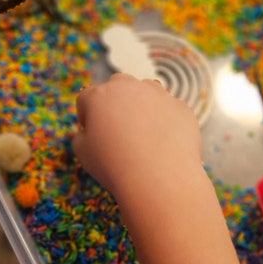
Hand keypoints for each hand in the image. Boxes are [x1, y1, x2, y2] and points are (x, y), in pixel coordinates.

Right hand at [72, 74, 201, 203]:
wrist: (158, 178)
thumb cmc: (114, 165)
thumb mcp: (83, 153)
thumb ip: (81, 136)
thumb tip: (88, 131)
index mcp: (99, 95)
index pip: (86, 98)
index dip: (86, 116)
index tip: (92, 133)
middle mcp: (129, 87)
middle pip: (117, 86)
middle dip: (115, 103)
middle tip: (117, 130)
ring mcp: (158, 94)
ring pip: (146, 91)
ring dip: (142, 105)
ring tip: (143, 133)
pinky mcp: (181, 106)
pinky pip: (169, 109)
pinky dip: (165, 120)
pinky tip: (163, 142)